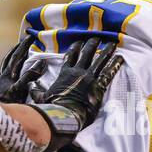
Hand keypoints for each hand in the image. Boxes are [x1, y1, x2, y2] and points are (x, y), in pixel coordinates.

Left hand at [0, 33, 46, 103]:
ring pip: (8, 63)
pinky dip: (10, 65)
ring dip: (14, 55)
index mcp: (9, 73)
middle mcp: (5, 74)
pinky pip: (6, 70)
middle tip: (27, 39)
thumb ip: (30, 75)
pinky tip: (13, 65)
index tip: (32, 37)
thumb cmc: (10, 102)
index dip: (25, 46)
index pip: (18, 56)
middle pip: (12, 57)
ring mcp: (2, 80)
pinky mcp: (1, 86)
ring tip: (19, 48)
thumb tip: (41, 63)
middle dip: (20, 47)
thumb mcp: (21, 88)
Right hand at [29, 37, 125, 151]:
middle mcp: (77, 72)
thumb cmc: (53, 107)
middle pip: (86, 54)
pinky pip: (109, 73)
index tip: (79, 41)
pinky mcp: (98, 85)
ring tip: (113, 43)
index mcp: (64, 73)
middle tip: (98, 37)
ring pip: (99, 60)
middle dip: (92, 44)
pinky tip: (121, 58)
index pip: (70, 56)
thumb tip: (30, 86)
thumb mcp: (41, 97)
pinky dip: (115, 65)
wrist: (64, 114)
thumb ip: (36, 90)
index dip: (75, 48)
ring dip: (107, 51)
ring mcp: (89, 78)